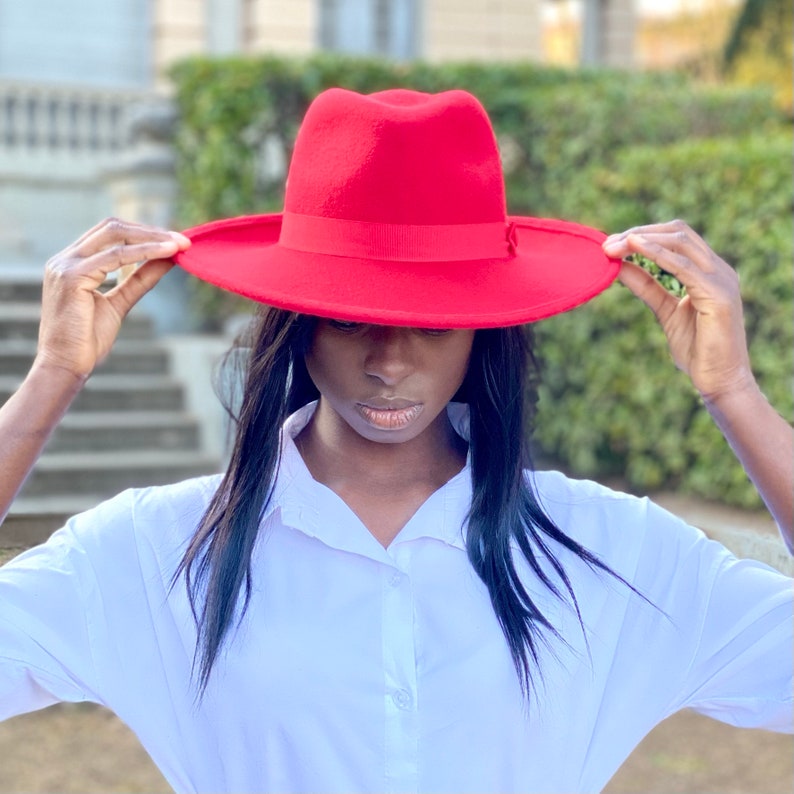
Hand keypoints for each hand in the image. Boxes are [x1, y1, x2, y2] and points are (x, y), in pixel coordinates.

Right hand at [35, 218, 190, 380]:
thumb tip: (168, 259)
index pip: (110, 234)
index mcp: (72, 262)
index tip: (175, 240)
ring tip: (180, 244)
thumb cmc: (88, 340)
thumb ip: (140, 279)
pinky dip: (145, 253)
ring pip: (116, 237)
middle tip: (184, 240)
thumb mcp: (120, 302)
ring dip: (153, 239)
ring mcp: (65, 265)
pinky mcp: (72, 276)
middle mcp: (64, 258)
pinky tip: (167, 254)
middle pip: (113, 228)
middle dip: (151, 231)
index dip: (144, 233)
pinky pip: (116, 257)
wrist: (66, 365)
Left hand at [602, 220, 753, 403]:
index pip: (676, 238)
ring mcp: (722, 280)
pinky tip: (635, 249)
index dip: (643, 235)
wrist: (718, 380)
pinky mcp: (719, 295)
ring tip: (614, 246)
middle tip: (607, 244)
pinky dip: (657, 254)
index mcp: (709, 271)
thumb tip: (619, 265)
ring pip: (681, 242)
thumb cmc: (696, 349)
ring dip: (643, 240)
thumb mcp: (664, 310)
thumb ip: (646, 286)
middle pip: (678, 232)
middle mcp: (719, 270)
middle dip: (639, 233)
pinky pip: (684, 267)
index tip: (611, 244)